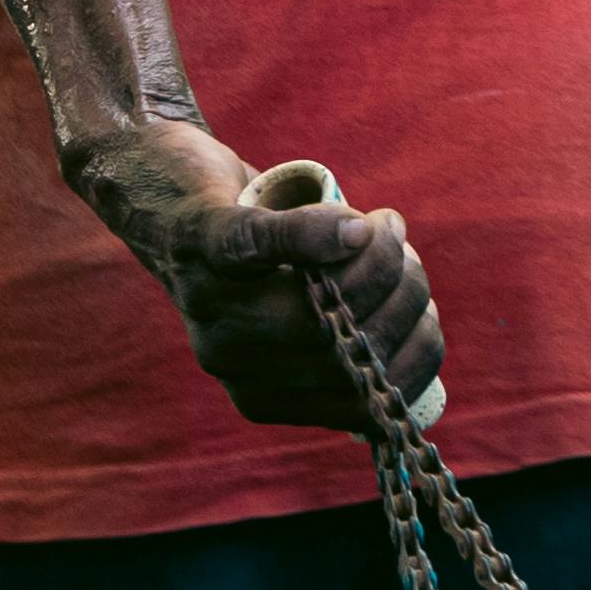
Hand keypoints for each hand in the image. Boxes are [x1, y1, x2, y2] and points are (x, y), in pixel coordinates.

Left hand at [66, 115, 445, 427]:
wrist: (161, 187)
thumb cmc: (251, 255)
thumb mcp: (303, 310)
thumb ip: (352, 335)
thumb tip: (422, 340)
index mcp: (262, 393)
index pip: (363, 402)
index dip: (416, 358)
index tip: (429, 316)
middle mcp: (231, 362)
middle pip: (348, 351)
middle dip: (402, 298)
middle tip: (407, 255)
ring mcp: (211, 303)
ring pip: (319, 303)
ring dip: (376, 259)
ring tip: (385, 227)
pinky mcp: (201, 240)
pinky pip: (260, 244)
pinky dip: (313, 234)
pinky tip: (351, 225)